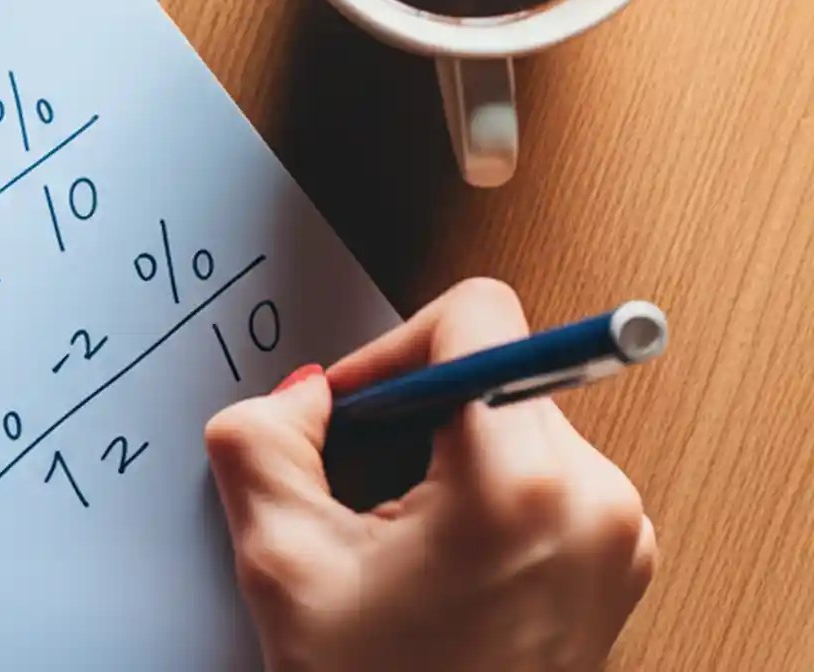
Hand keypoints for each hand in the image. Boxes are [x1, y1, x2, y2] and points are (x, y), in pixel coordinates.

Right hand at [205, 279, 656, 671]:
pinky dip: (488, 484)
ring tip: (405, 531)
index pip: (477, 316)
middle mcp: (596, 497)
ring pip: (516, 415)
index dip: (392, 346)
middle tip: (366, 485)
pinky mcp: (620, 552)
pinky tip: (445, 551)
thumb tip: (299, 394)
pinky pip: (548, 467)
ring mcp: (619, 529)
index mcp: (521, 487)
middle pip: (493, 366)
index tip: (358, 405)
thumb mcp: (285, 564)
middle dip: (413, 410)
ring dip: (448, 448)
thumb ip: (260, 443)